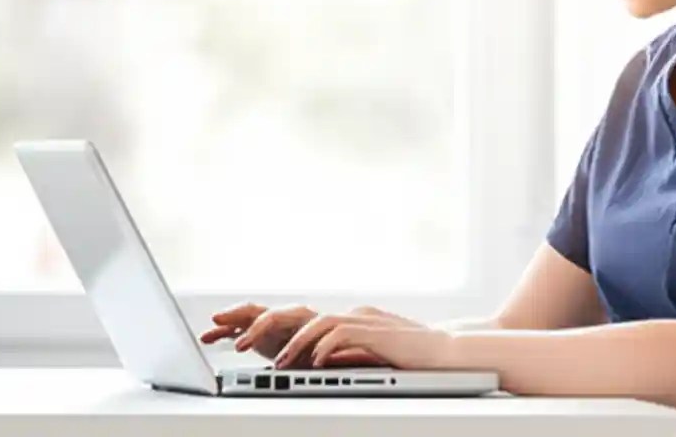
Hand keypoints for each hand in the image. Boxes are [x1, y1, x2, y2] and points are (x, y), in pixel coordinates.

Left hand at [201, 303, 422, 364]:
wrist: (448, 353)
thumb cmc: (410, 360)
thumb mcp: (366, 357)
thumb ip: (340, 355)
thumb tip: (311, 362)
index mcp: (342, 320)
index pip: (294, 318)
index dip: (259, 324)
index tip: (227, 333)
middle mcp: (348, 314)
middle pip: (294, 313)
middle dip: (258, 325)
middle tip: (231, 343)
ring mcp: (361, 320)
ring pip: (313, 321)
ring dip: (288, 341)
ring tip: (273, 363)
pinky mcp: (374, 331)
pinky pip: (339, 333)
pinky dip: (322, 347)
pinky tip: (311, 363)